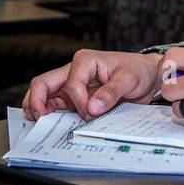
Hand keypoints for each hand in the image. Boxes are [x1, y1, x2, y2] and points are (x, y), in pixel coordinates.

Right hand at [23, 49, 160, 120]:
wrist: (146, 76)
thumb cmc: (137, 71)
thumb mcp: (129, 79)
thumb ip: (111, 92)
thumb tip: (93, 108)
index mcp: (85, 61)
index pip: (71, 84)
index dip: (79, 102)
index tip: (91, 113)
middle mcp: (73, 71)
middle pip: (44, 83)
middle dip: (37, 100)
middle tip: (38, 119)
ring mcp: (72, 84)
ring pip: (45, 94)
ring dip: (38, 107)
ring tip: (37, 123)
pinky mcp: (74, 97)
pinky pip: (55, 104)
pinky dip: (49, 113)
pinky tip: (48, 123)